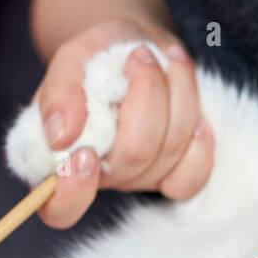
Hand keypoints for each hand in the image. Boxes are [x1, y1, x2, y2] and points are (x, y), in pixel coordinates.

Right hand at [34, 17, 212, 227]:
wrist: (136, 48)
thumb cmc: (97, 58)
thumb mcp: (70, 59)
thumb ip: (58, 93)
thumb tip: (60, 135)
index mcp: (58, 162)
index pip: (59, 210)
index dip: (73, 192)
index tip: (84, 151)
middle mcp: (99, 178)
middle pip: (130, 162)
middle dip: (145, 98)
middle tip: (140, 56)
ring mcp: (138, 179)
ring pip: (167, 153)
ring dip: (175, 95)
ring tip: (162, 60)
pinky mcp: (173, 175)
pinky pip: (191, 177)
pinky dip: (199, 141)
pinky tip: (194, 112)